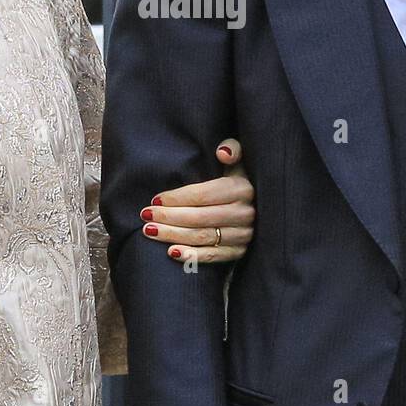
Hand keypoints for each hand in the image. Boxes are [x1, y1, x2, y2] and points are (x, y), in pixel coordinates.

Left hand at [140, 137, 255, 264]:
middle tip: (146, 215)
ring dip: (173, 236)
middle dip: (169, 217)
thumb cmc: (238, 179)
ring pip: (203, 237)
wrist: (259, 206)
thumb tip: (222, 152)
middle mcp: (245, 213)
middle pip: (200, 217)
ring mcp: (244, 234)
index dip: (177, 198)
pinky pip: (213, 257)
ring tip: (150, 231)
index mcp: (242, 188)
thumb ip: (232, 149)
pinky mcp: (240, 251)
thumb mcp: (239, 160)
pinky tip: (171, 253)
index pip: (203, 195)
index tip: (156, 199)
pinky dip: (192, 256)